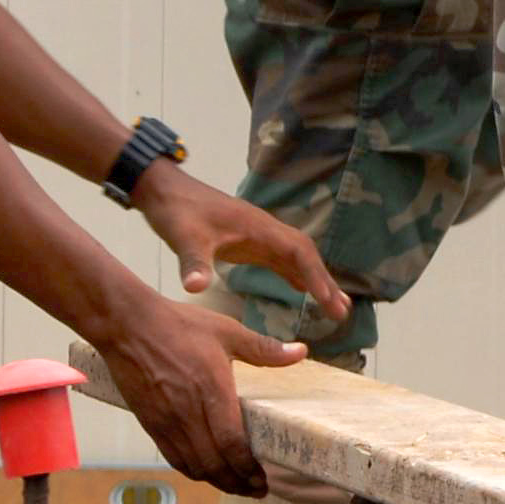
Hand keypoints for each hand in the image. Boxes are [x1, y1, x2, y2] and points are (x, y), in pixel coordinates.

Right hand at [95, 295, 306, 495]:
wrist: (126, 325)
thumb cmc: (177, 325)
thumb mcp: (225, 331)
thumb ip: (263, 348)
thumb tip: (300, 352)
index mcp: (212, 390)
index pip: (232, 443)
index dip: (248, 468)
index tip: (264, 478)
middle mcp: (188, 412)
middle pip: (214, 463)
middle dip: (238, 483)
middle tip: (257, 490)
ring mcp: (167, 420)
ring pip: (194, 466)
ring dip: (217, 482)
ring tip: (236, 486)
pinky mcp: (150, 422)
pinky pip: (173, 457)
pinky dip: (192, 470)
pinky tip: (205, 471)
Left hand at [132, 161, 348, 321]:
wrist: (162, 190)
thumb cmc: (175, 211)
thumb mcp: (183, 238)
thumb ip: (193, 263)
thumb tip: (194, 288)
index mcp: (258, 227)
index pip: (299, 252)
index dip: (317, 277)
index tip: (331, 302)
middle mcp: (265, 229)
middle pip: (305, 255)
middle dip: (324, 282)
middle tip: (342, 313)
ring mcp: (257, 234)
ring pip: (296, 258)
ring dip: (314, 280)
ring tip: (334, 308)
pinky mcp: (247, 240)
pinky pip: (279, 259)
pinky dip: (294, 275)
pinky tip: (301, 290)